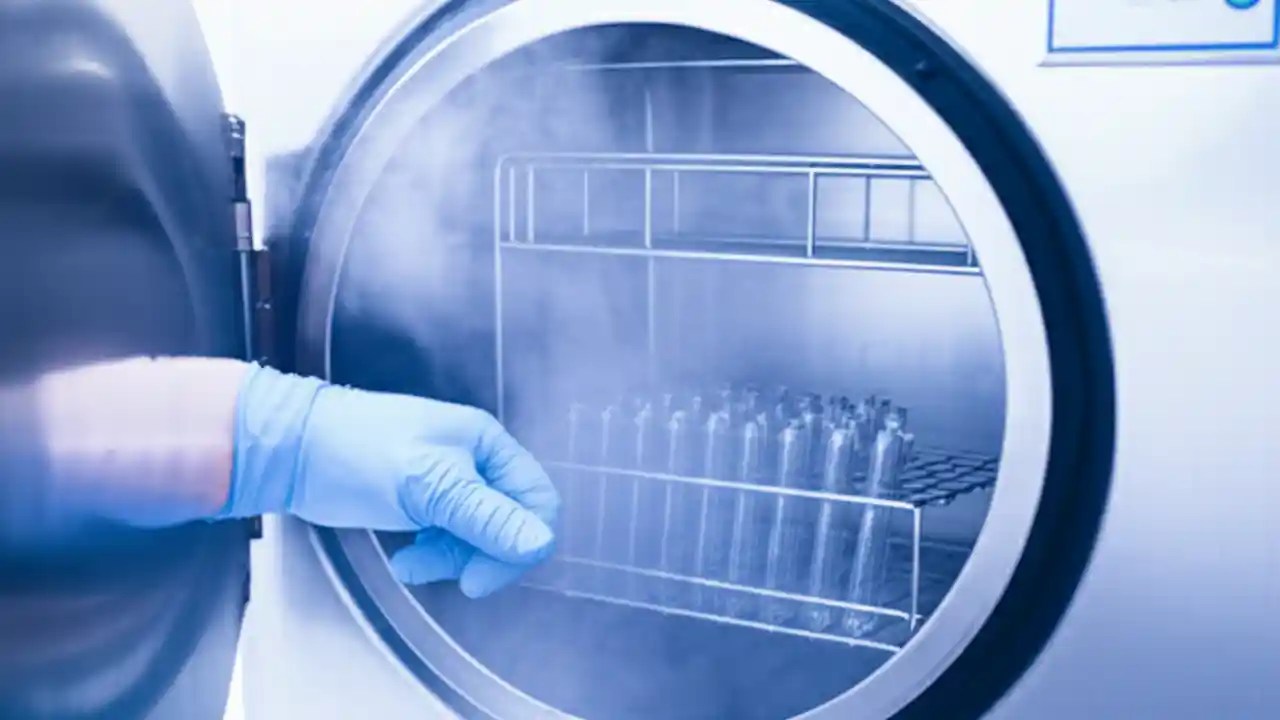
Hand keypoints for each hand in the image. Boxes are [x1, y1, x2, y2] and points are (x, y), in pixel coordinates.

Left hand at [223, 365, 558, 597]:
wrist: (293, 449)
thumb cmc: (360, 452)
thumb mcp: (429, 486)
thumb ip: (486, 517)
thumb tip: (541, 544)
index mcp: (488, 445)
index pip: (536, 500)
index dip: (521, 543)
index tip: (482, 576)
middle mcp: (476, 462)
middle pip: (510, 523)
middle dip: (480, 555)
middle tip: (455, 580)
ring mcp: (449, 483)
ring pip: (478, 537)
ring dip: (450, 560)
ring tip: (410, 565)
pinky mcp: (423, 503)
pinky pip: (449, 539)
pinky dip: (432, 555)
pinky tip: (405, 559)